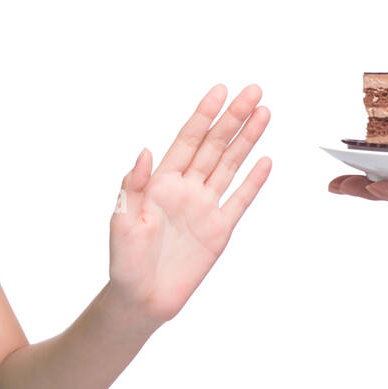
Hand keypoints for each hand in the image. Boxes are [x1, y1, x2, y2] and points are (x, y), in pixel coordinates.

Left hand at [108, 84, 272, 326]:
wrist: (141, 298)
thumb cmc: (124, 260)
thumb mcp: (122, 220)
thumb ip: (133, 184)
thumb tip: (144, 151)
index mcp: (160, 182)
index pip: (187, 140)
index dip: (203, 115)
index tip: (220, 91)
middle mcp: (185, 188)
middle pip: (214, 145)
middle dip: (233, 118)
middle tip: (253, 90)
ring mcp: (204, 207)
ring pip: (230, 165)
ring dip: (247, 140)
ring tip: (264, 113)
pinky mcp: (219, 230)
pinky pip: (240, 200)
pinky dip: (253, 181)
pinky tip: (265, 160)